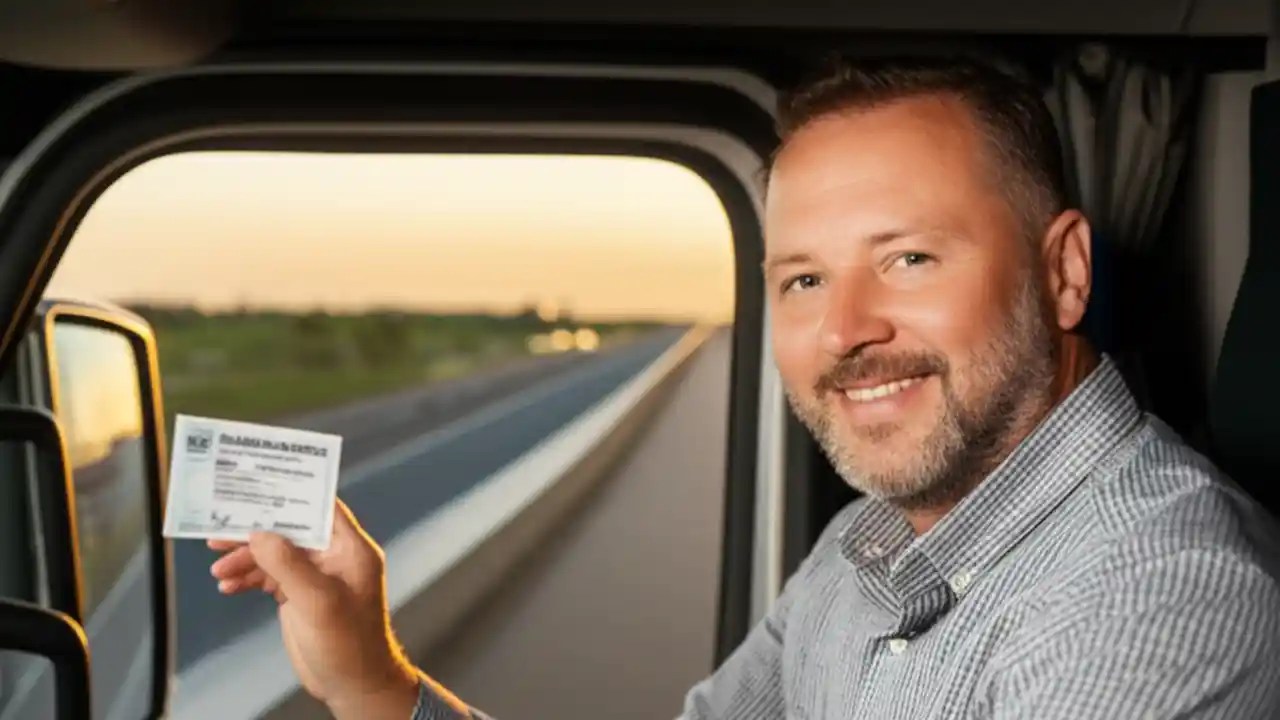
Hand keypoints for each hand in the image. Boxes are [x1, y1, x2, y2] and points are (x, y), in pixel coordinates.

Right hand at [208, 499, 420, 718]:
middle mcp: (333, 557)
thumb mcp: (319, 601)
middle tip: (219, 533)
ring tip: (218, 571)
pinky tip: (227, 586)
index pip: (322, 507)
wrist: (353, 684)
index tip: (259, 486)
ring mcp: (315, 576)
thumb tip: (260, 534)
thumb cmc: (349, 643)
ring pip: (275, 554)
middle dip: (255, 532)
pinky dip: (248, 579)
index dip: (293, 494)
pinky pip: (269, 577)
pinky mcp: (299, 595)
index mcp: (350, 548)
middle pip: (290, 530)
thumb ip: (289, 564)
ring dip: (246, 559)